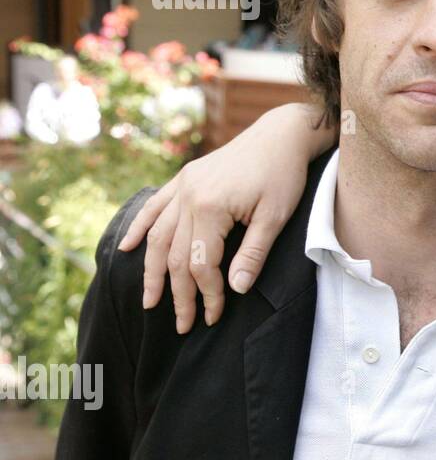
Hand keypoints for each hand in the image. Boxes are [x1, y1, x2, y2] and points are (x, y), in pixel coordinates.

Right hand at [117, 103, 333, 332]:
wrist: (280, 135)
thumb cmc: (283, 176)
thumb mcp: (276, 218)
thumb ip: (252, 254)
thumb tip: (234, 290)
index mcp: (210, 207)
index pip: (201, 264)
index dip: (207, 294)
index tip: (214, 316)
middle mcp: (188, 196)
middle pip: (175, 256)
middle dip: (178, 294)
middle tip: (182, 325)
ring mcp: (183, 185)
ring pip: (158, 235)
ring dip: (152, 270)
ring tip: (149, 300)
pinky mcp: (185, 178)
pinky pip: (155, 206)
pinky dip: (140, 227)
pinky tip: (127, 248)